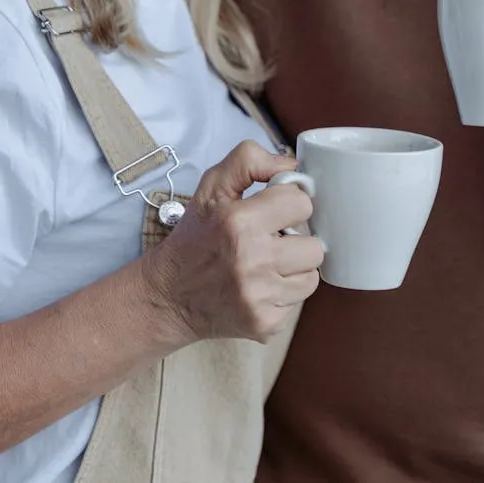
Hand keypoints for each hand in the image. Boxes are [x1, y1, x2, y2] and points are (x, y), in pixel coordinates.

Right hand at [141, 141, 322, 343]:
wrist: (168, 296)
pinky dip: (283, 295)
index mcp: (238, 221)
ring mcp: (258, 295)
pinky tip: (259, 288)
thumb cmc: (195, 238)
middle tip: (271, 242)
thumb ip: (250, 161)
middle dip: (296, 242)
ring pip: (312, 276)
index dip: (289, 205)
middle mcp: (250, 259)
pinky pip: (298, 302)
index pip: (301, 202)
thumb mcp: (211, 187)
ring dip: (294, 270)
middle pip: (315, 246)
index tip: (275, 212)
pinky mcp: (264, 322)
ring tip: (267, 265)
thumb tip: (293, 166)